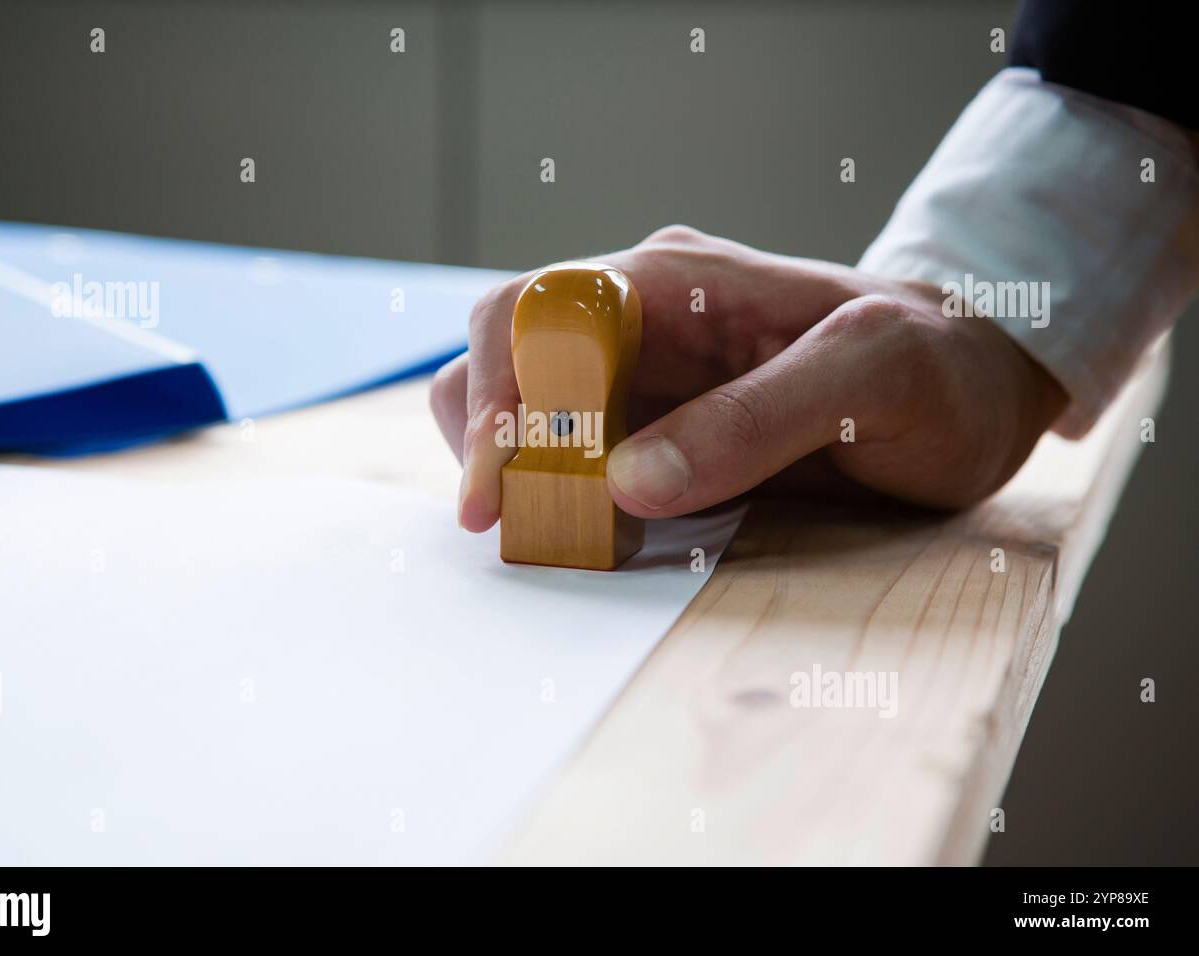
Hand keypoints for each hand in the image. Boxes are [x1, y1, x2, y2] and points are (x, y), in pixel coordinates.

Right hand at [430, 226, 1067, 530]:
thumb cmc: (940, 367)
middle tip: (526, 530)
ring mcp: (643, 369)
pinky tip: (593, 534)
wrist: (974, 382)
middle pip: (504, 357)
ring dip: (517, 474)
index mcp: (676, 279)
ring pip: (523, 406)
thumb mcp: (877, 379)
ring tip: (561, 537)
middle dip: (493, 443)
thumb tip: (625, 481)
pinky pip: (569, 450)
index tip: (499, 489)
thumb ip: (759, 419)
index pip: (535, 309)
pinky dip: (554, 495)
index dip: (498, 394)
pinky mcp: (653, 421)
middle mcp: (640, 314)